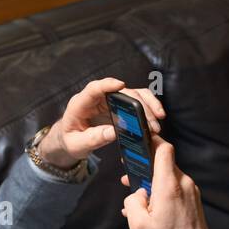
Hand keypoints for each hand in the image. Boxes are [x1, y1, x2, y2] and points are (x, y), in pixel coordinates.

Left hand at [39, 77, 164, 167]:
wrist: (70, 140)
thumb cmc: (70, 140)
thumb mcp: (77, 144)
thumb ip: (94, 138)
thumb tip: (115, 132)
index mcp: (81, 103)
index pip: (94, 88)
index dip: (107, 84)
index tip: (121, 84)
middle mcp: (97, 98)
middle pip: (122, 91)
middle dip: (139, 103)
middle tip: (153, 120)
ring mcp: (109, 101)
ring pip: (133, 94)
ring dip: (148, 105)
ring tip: (158, 120)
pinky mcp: (118, 107)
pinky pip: (135, 104)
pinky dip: (147, 110)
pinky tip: (154, 122)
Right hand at [120, 134, 225, 228]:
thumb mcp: (138, 224)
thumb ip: (132, 202)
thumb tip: (136, 194)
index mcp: (169, 185)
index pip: (164, 149)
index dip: (151, 140)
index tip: (139, 138)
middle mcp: (183, 184)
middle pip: (164, 163)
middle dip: (145, 167)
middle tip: (129, 176)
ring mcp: (191, 192)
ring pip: (169, 177)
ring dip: (152, 182)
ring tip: (138, 197)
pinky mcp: (194, 201)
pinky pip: (175, 189)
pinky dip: (162, 193)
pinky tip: (151, 208)